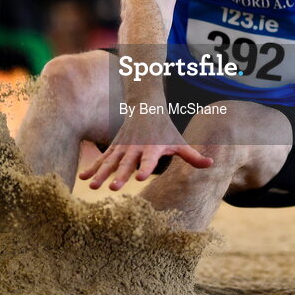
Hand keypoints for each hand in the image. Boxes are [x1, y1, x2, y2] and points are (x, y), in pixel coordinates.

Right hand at [78, 114, 212, 190]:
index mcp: (152, 147)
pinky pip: (102, 159)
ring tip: (93, 187)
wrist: (145, 106)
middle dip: (119, 175)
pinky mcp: (114, 148)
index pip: (149, 160)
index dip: (145, 168)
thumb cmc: (165, 129)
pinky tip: (83, 179)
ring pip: (110, 162)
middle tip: (113, 188)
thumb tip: (212, 164)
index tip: (140, 177)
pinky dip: (92, 168)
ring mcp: (122, 147)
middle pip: (127, 163)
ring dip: (101, 173)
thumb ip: (192, 155)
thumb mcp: (178, 140)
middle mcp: (135, 148)